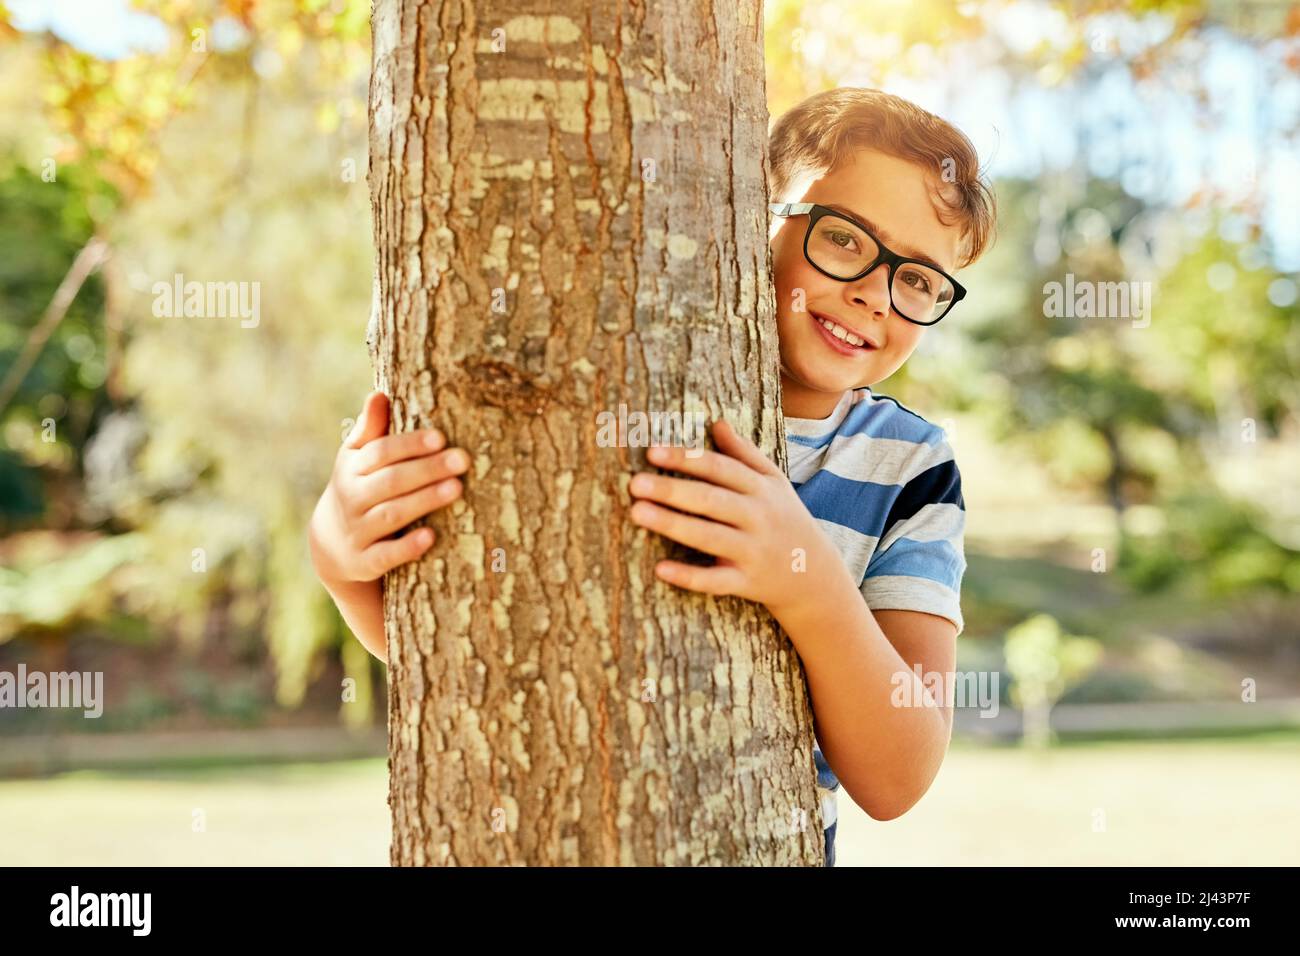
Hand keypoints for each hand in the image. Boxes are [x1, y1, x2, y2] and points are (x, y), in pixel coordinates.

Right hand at [308, 390, 468, 588]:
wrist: (329, 544)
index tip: (440, 437)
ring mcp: (357, 531)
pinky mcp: (363, 562)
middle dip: (427, 470)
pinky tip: (431, 537)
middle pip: (391, 481)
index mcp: (352, 468)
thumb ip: (370, 430)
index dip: (409, 445)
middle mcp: (352, 498)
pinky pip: (384, 556)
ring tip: (456, 489)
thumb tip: (378, 394)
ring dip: (424, 501)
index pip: (380, 453)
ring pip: (391, 515)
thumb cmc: (358, 487)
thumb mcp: (356, 459)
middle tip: (462, 460)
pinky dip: (406, 548)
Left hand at [627, 418, 839, 616]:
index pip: (720, 468)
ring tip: (637, 512)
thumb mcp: (774, 483)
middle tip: (635, 483)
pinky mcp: (747, 583)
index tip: (652, 452)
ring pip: (709, 537)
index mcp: (761, 489)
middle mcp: (758, 517)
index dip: (687, 459)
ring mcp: (753, 551)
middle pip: (712, 500)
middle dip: (673, 490)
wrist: (815, 575)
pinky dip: (689, 576)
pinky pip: (716, 580)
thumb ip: (744, 454)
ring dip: (673, 525)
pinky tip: (660, 569)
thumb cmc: (784, 519)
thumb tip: (716, 422)